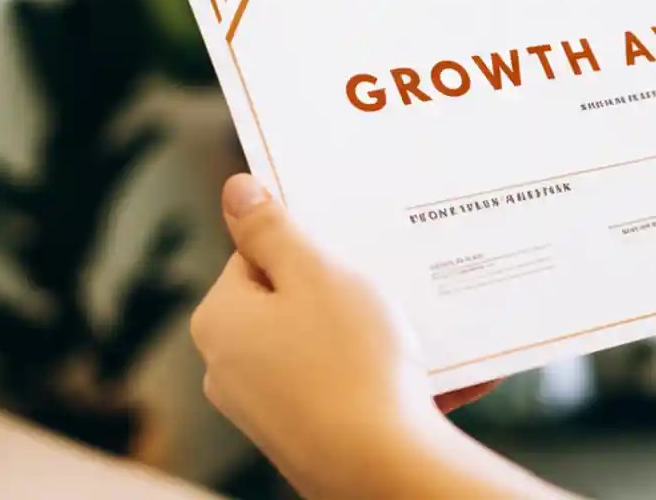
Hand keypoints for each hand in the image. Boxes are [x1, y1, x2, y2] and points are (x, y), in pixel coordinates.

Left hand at [191, 174, 565, 499]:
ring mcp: (266, 407)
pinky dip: (383, 375)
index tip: (353, 249)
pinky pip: (345, 386)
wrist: (380, 466)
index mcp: (221, 318)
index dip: (309, 247)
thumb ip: (272, 229)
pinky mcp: (304, 435)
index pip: (257, 256)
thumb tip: (237, 189)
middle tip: (392, 283)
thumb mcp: (316, 275)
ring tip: (421, 329)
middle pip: (290, 302)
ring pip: (323, 346)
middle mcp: (230, 366)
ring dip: (373, 334)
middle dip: (345, 291)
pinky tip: (434, 371)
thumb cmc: (348, 364)